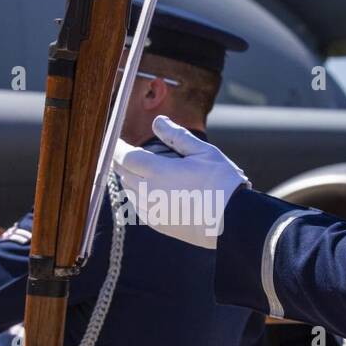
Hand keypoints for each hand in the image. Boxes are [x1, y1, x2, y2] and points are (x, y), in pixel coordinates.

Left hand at [112, 116, 248, 249]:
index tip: (114, 139)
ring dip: (129, 177)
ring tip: (139, 168)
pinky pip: (138, 206)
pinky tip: (150, 189)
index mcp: (158, 172)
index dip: (116, 147)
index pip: (124, 157)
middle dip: (121, 161)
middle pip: (123, 173)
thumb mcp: (203, 152)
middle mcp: (148, 192)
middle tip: (125, 150)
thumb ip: (176, 135)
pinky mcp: (157, 224)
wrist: (231, 223)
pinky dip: (138, 194)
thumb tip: (157, 121)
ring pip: (129, 190)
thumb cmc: (221, 184)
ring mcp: (151, 211)